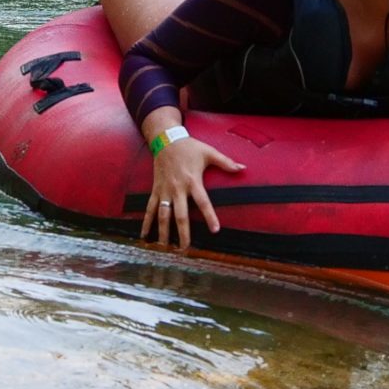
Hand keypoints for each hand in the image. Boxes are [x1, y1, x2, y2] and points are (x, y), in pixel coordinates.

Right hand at [140, 134, 244, 249]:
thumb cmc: (189, 147)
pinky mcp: (156, 190)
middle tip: (185, 249)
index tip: (215, 230)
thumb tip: (243, 168)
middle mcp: (177, 188)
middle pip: (180, 214)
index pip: (203, 202)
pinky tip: (144, 236)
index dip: (210, 216)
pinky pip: (149, 208)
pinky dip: (146, 222)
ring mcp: (165, 190)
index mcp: (192, 181)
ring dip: (163, 231)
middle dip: (183, 232)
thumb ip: (226, 162)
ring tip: (164, 248)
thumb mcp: (209, 152)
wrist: (166, 139)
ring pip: (163, 214)